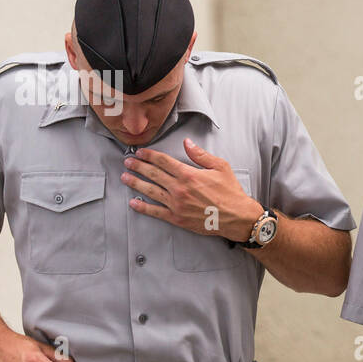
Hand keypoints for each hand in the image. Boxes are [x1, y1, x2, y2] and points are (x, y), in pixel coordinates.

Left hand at [122, 138, 262, 242]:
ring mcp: (176, 204)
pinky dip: (143, 207)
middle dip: (138, 166)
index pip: (163, 161)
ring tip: (125, 177)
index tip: (141, 152)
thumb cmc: (231, 193)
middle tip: (127, 162)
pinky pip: (156, 212)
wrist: (237, 217)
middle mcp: (179, 188)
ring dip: (136, 183)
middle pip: (153, 174)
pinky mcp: (177, 218)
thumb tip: (187, 143)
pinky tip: (134, 203)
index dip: (150, 155)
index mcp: (189, 174)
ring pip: (150, 191)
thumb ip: (200, 155)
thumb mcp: (220, 167)